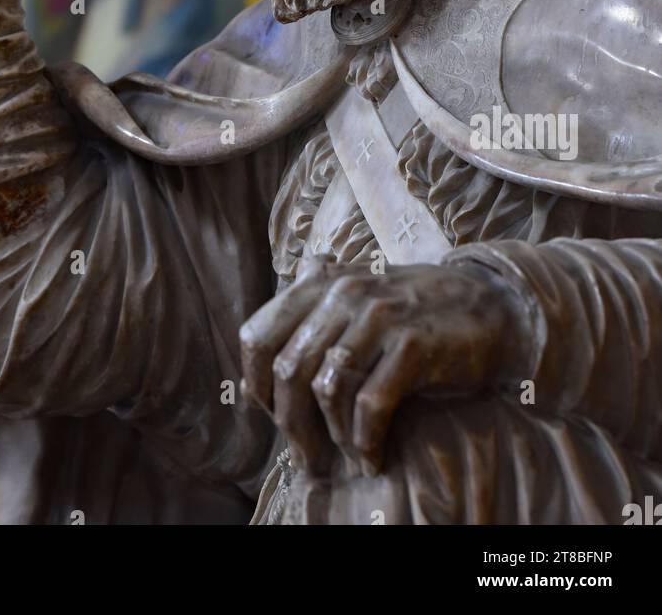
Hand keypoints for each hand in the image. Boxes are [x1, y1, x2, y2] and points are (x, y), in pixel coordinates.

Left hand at [239, 259, 531, 476]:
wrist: (491, 307)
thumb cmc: (415, 316)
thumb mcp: (357, 302)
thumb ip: (308, 322)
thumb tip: (250, 378)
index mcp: (320, 283)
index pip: (258, 336)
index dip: (258, 384)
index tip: (274, 416)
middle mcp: (343, 292)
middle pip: (289, 369)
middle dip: (292, 425)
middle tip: (307, 458)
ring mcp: (378, 315)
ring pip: (325, 388)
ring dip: (330, 436)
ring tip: (344, 458)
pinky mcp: (412, 343)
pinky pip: (370, 403)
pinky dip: (365, 440)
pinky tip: (372, 456)